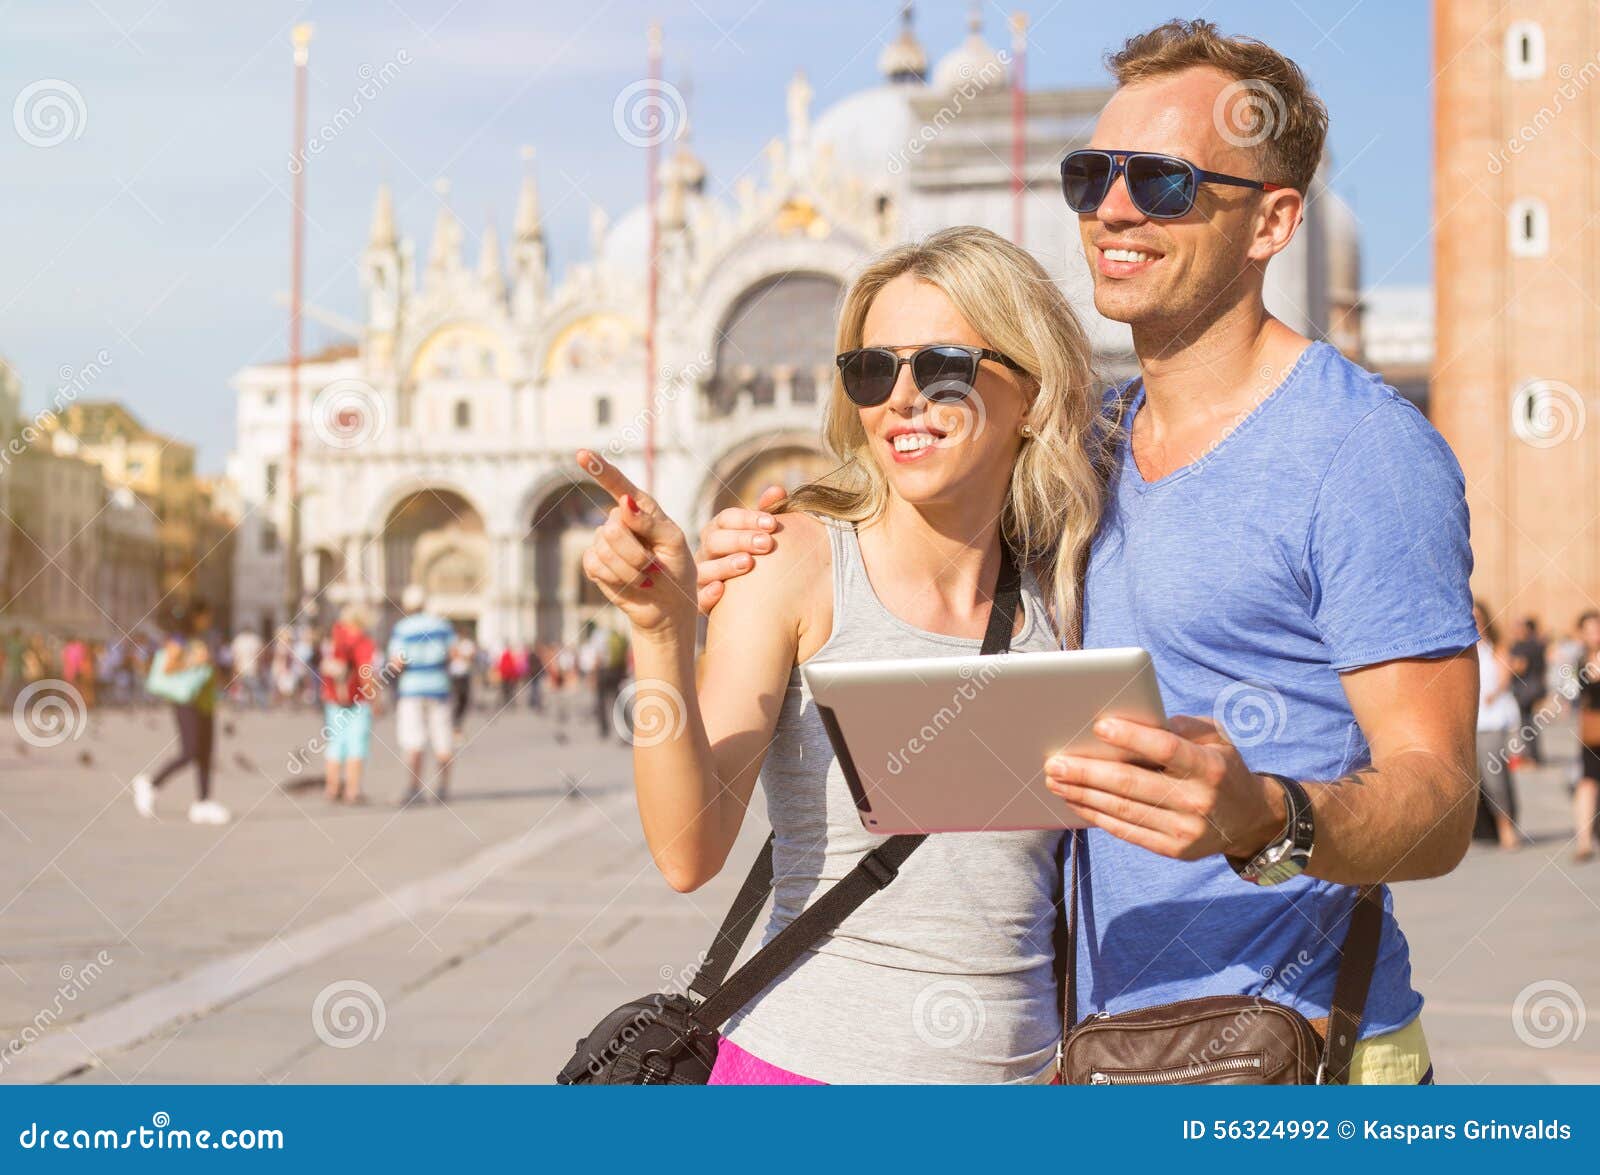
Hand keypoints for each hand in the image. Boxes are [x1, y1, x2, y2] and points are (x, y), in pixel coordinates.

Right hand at [576, 450, 696, 636]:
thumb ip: (650, 522)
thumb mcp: (674, 542)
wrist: (669, 606)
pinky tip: (631, 583)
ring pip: (605, 547)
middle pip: (613, 526)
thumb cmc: (677, 570)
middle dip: (636, 552)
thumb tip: (623, 503)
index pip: (617, 484)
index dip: (598, 468)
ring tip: (646, 576)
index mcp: (641, 508)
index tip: (581, 453)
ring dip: (630, 568)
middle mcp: (619, 520)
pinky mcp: (594, 563)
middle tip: (653, 566)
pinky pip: (596, 564)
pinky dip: (618, 578)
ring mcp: (604, 541)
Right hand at [695, 484, 785, 613]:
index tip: (772, 523)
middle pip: (716, 540)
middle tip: (767, 543)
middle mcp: (706, 551)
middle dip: (741, 540)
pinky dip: (708, 593)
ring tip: (748, 563)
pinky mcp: (699, 600)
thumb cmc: (753, 556)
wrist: (742, 598)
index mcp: (718, 531)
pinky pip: (699, 597)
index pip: (727, 518)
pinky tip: (721, 589)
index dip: (748, 519)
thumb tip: (778, 490)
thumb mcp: (758, 534)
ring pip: (705, 568)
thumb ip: (766, 513)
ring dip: (725, 565)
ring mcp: (700, 575)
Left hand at [1044, 715, 1284, 860]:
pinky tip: (1075, 801)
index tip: (1098, 725)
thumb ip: (1179, 727)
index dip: (1132, 738)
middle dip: (1088, 772)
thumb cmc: (1220, 766)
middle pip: (1133, 784)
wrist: (1249, 819)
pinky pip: (1127, 831)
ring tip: (1055, 780)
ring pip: (1123, 810)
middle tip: (1055, 761)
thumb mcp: (1214, 738)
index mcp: (1209, 766)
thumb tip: (1133, 720)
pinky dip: (1096, 815)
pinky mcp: (1175, 850)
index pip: (1166, 749)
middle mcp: (1197, 800)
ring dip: (1083, 794)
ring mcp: (1186, 830)